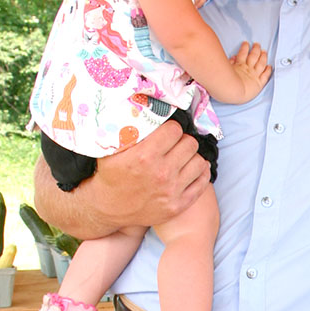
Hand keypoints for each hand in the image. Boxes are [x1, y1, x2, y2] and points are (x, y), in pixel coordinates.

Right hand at [35, 121, 211, 238]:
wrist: (107, 208)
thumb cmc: (110, 174)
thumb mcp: (113, 148)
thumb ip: (130, 128)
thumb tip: (144, 102)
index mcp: (144, 156)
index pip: (175, 130)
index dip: (171, 129)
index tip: (166, 132)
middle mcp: (161, 173)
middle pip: (190, 144)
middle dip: (182, 141)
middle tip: (174, 144)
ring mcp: (172, 191)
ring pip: (199, 161)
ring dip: (191, 157)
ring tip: (181, 157)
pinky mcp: (178, 205)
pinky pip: (202, 181)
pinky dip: (199, 173)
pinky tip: (189, 169)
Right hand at [231, 41, 271, 101]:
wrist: (233, 91)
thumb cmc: (226, 82)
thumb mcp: (226, 69)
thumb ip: (229, 63)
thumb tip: (233, 58)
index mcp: (239, 65)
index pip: (243, 53)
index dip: (245, 47)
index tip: (246, 43)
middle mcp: (248, 69)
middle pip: (254, 56)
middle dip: (256, 49)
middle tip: (257, 44)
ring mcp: (254, 75)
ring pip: (261, 63)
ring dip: (263, 56)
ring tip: (264, 51)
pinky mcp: (259, 83)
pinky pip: (266, 75)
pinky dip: (268, 70)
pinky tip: (269, 67)